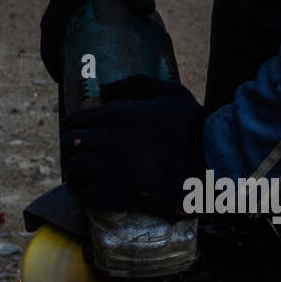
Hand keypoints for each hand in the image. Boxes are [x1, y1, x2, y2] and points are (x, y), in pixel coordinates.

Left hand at [61, 76, 206, 218]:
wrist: (211, 157)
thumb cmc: (192, 124)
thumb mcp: (167, 92)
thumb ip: (133, 85)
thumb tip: (103, 91)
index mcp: (117, 115)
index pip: (76, 121)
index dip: (74, 130)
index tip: (80, 139)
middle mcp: (109, 140)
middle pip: (69, 145)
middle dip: (70, 152)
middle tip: (80, 159)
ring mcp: (113, 168)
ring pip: (74, 170)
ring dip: (76, 175)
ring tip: (83, 180)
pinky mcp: (121, 194)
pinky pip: (88, 196)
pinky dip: (87, 196)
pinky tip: (95, 194)